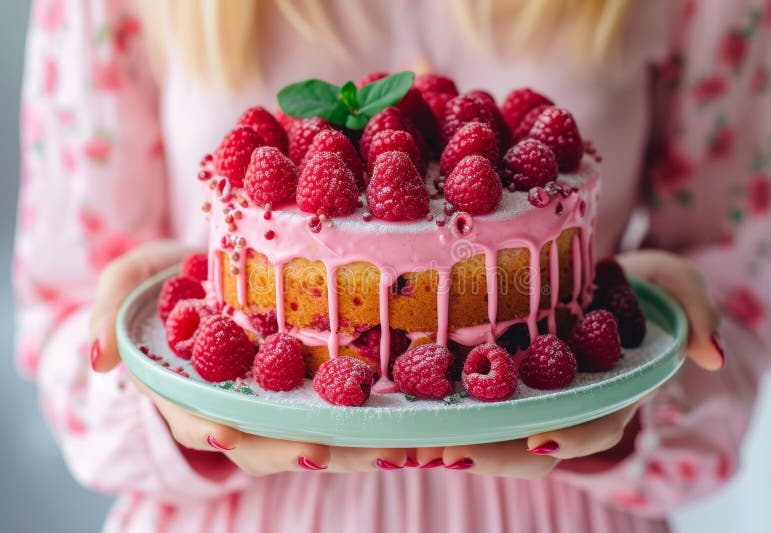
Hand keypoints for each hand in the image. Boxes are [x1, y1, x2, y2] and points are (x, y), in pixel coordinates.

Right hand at [88, 241, 405, 474]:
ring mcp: (277, 401)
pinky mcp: (312, 385)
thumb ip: (108, 312)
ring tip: (398, 448)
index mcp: (194, 393)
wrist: (211, 274)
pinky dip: (374, 419)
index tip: (232, 431)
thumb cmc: (166, 282)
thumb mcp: (127, 285)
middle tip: (342, 450)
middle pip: (270, 442)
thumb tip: (98, 359)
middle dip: (305, 449)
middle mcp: (238, 408)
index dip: (220, 428)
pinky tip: (415, 422)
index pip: (207, 421)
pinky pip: (342, 408)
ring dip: (355, 446)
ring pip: (315, 433)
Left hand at [416, 250, 722, 478]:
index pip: (595, 424)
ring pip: (494, 430)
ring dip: (455, 439)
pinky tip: (403, 411)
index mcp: (610, 392)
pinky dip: (442, 409)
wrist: (603, 279)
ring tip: (412, 443)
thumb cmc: (641, 286)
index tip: (539, 438)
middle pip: (530, 441)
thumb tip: (709, 353)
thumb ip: (694, 312)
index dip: (572, 435)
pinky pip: (471, 401)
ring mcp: (532, 394)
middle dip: (490, 452)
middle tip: (446, 451)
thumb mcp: (674, 287)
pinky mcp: (499, 378)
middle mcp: (568, 403)